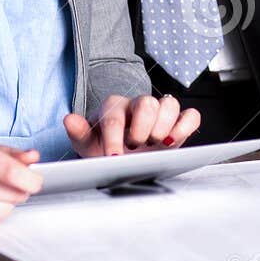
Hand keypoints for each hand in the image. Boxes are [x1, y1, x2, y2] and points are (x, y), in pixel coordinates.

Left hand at [62, 94, 200, 156]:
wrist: (123, 155)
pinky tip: (175, 140)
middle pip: (146, 103)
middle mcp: (138, 105)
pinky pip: (190, 115)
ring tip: (156, 144)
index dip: (114, 137)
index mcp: (114, 108)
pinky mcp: (177, 122)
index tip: (114, 157)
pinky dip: (186, 126)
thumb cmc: (105, 147)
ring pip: (169, 104)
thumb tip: (69, 119)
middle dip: (142, 128)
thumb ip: (79, 132)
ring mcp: (159, 112)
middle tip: (136, 146)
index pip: (115, 117)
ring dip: (164, 126)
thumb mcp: (87, 144)